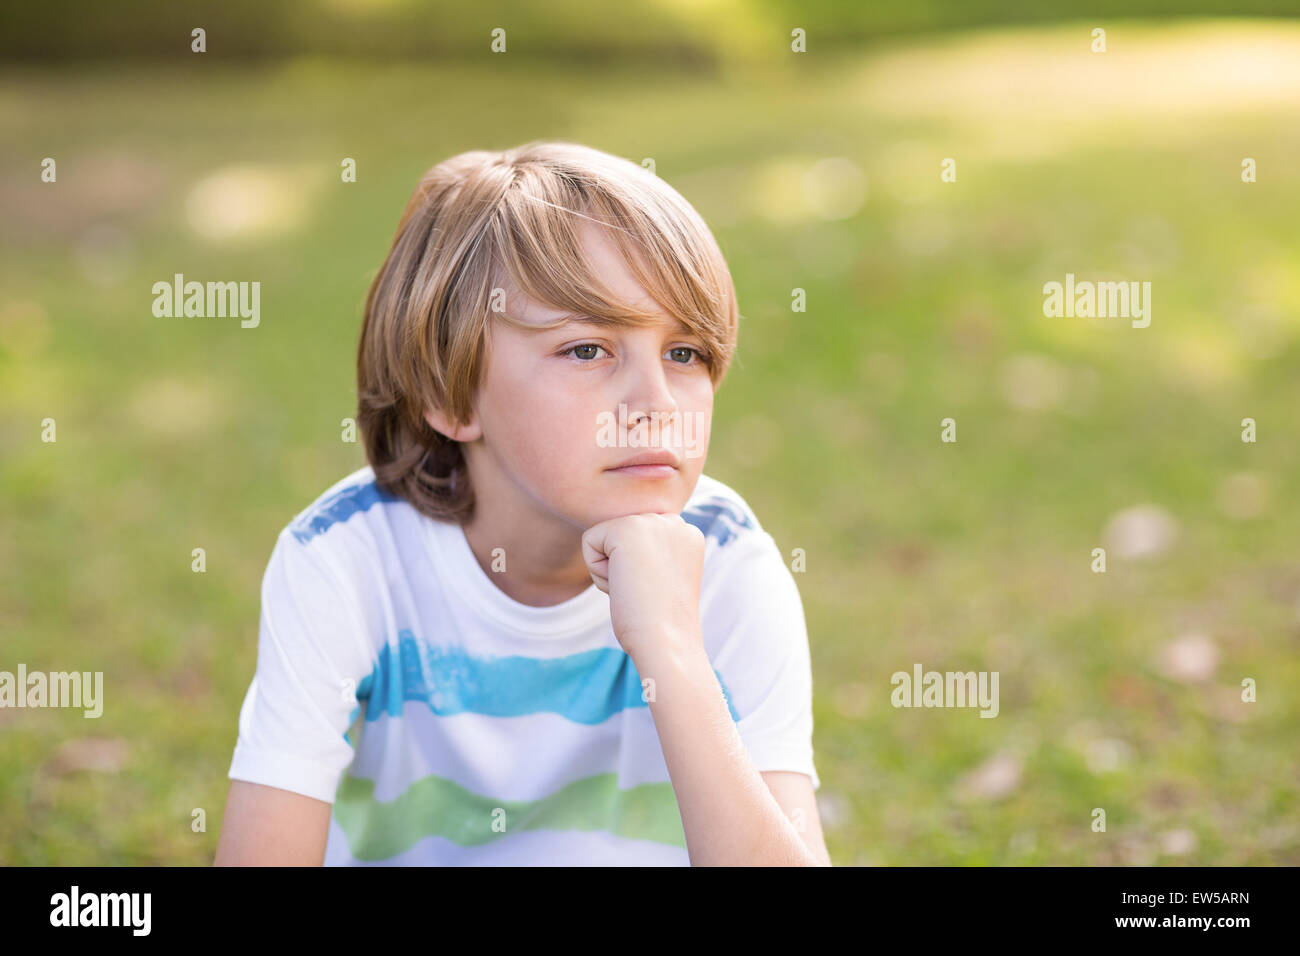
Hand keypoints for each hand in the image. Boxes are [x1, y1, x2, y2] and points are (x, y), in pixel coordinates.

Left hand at [580, 513, 706, 663]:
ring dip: (610, 571)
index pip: (638, 541)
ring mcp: (652, 521)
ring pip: (604, 539)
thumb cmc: (661, 625)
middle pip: (619, 538)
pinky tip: (624, 584)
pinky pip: (589, 542)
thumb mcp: (662, 580)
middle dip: (623, 569)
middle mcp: (674, 522)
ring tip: (637, 590)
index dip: (638, 572)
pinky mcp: (627, 527)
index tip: (658, 593)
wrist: (667, 642)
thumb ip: (649, 556)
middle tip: (646, 593)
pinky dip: (598, 571)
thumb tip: (622, 548)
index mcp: (687, 535)